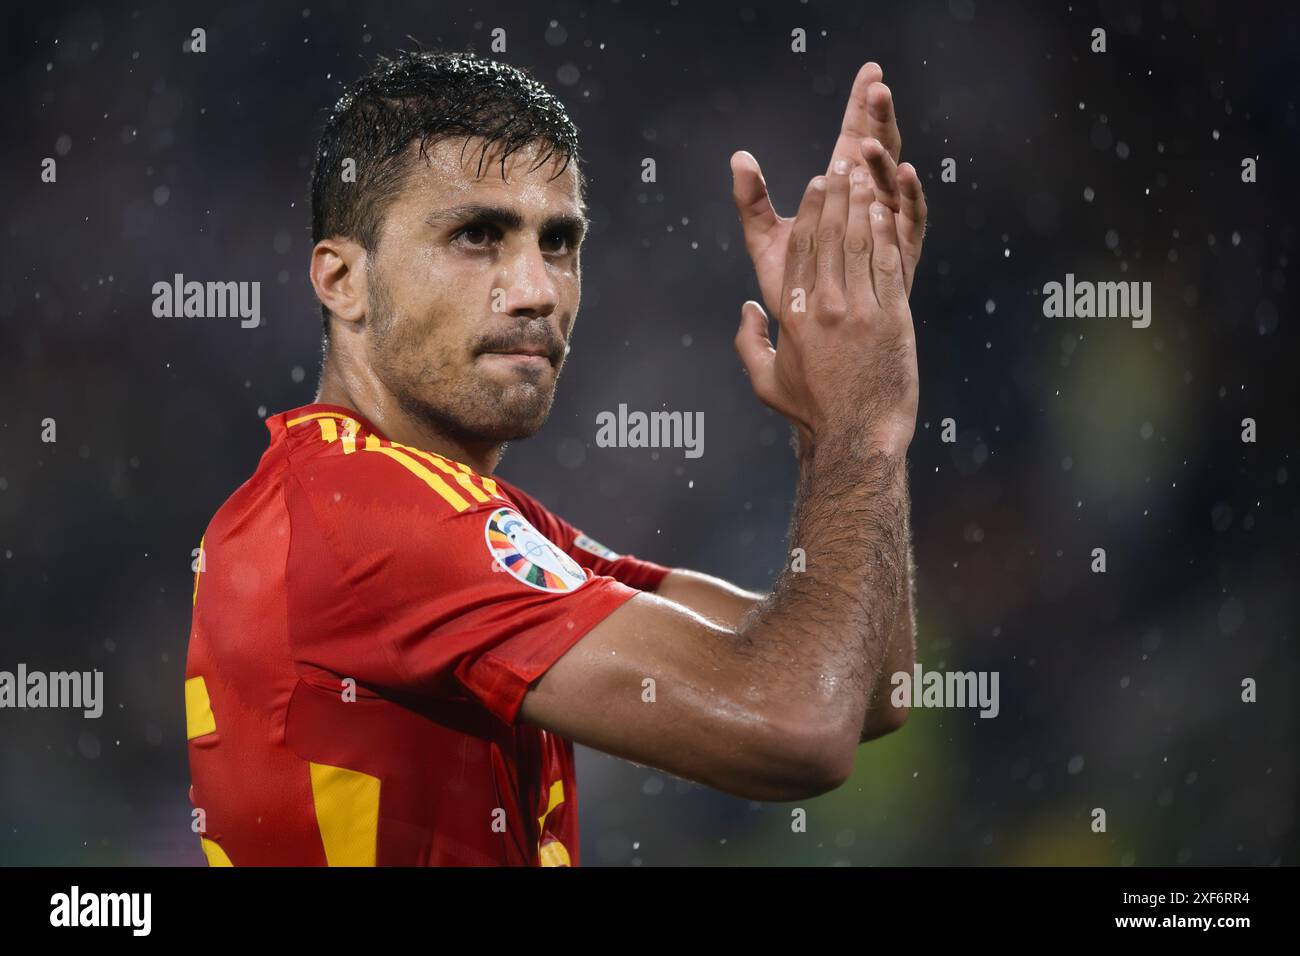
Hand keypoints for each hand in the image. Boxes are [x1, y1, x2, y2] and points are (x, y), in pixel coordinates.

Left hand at [731, 63, 927, 311]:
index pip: (854, 137)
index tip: (870, 72)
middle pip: (879, 150)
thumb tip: (738, 158)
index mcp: (843, 191)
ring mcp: (889, 227)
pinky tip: (905, 173)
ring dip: (887, 155)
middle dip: (880, 117)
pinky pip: (911, 221)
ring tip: (871, 138)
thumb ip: (753, 202)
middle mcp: (870, 203)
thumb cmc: (797, 289)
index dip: (862, 105)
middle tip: (877, 86)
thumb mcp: (767, 242)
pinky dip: (910, 196)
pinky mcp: (902, 255)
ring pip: (894, 181)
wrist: (814, 339)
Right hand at [734, 163, 919, 457]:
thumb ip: (748, 343)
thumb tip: (748, 310)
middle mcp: (824, 306)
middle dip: (836, 195)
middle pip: (830, 236)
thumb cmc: (812, 413)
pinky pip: (887, 265)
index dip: (809, 211)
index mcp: (793, 316)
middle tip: (841, 164)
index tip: (816, 185)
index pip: (801, 250)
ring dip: (862, 204)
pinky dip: (885, 234)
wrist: (858, 436)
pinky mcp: (892, 319)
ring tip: (866, 175)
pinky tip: (886, 211)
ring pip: (859, 243)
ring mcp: (860, 310)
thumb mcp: (766, 382)